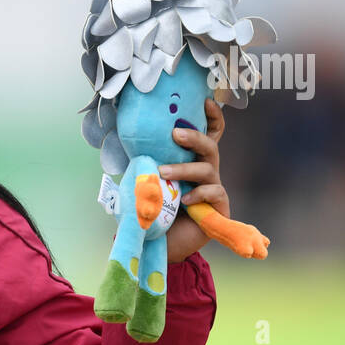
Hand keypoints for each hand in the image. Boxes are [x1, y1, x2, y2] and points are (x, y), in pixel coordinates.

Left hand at [158, 97, 227, 262]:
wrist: (163, 244)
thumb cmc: (156, 212)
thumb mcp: (146, 184)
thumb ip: (143, 166)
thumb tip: (125, 144)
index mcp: (192, 162)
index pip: (210, 135)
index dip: (212, 117)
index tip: (205, 100)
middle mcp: (206, 172)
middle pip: (210, 146)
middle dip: (194, 136)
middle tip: (174, 134)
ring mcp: (214, 189)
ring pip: (207, 169)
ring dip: (184, 169)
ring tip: (163, 173)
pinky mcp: (219, 208)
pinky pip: (214, 193)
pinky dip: (198, 194)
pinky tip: (184, 201)